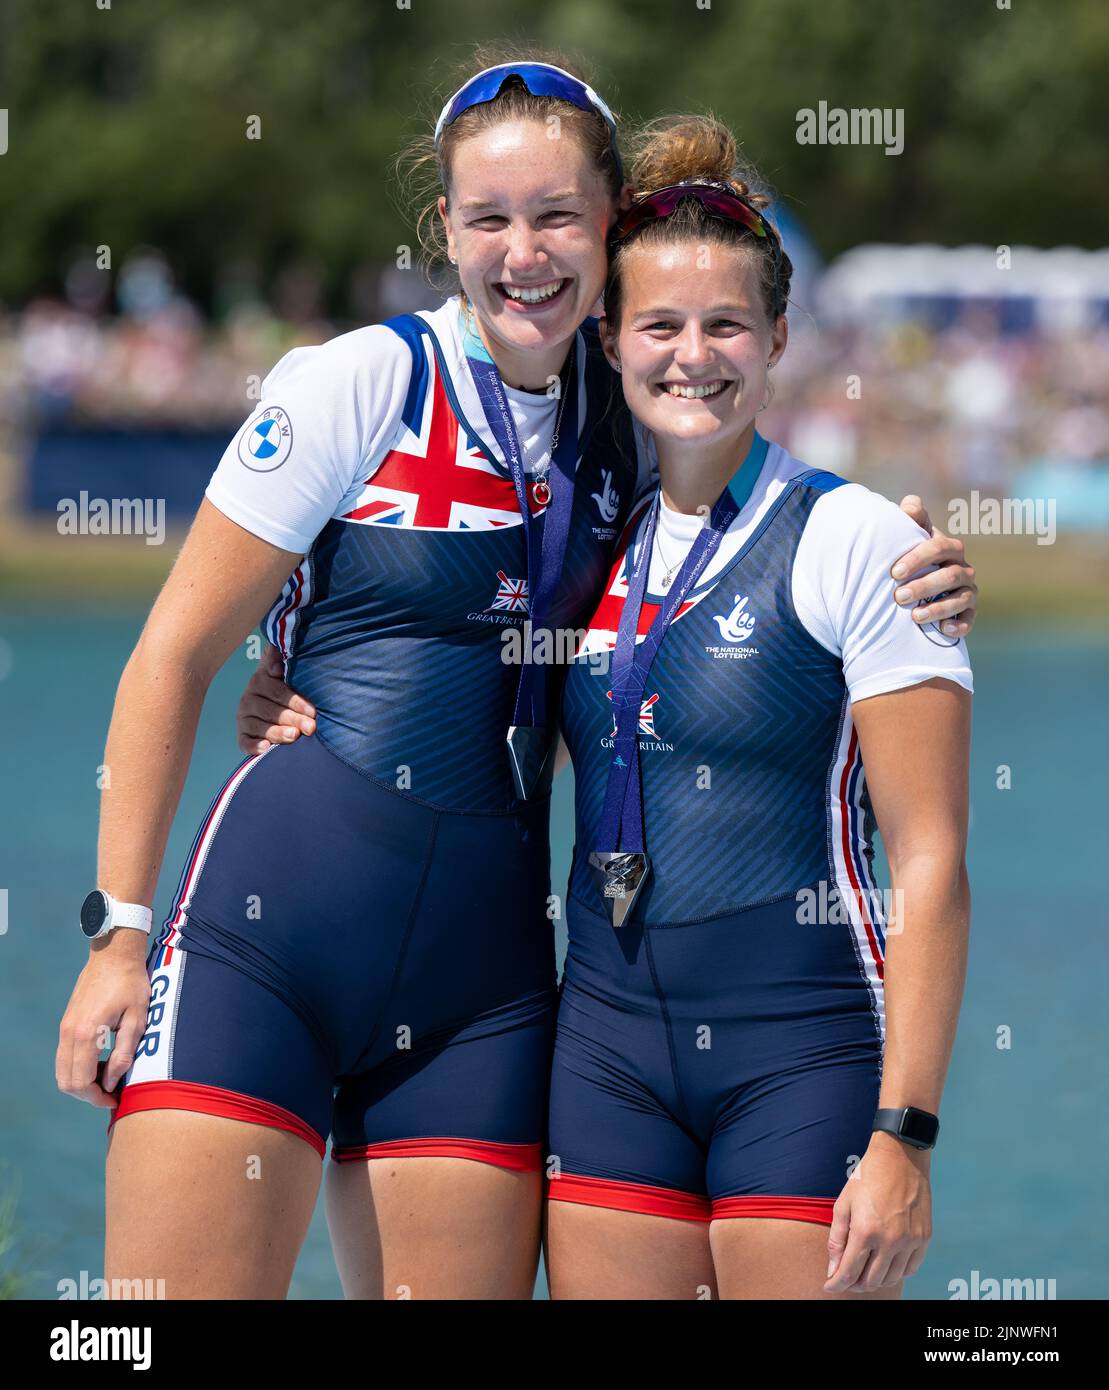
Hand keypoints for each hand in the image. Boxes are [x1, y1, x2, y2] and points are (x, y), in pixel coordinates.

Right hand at [56, 933, 151, 1107]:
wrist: (114, 955)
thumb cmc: (132, 984)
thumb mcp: (137, 1019)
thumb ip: (124, 1054)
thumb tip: (110, 1083)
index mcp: (87, 1033)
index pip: (80, 1082)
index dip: (97, 1098)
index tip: (115, 1099)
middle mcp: (69, 1033)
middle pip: (66, 1082)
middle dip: (88, 1095)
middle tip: (112, 1093)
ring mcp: (65, 1028)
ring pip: (62, 1071)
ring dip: (82, 1082)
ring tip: (109, 1076)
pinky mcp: (66, 1023)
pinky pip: (65, 1056)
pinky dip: (78, 1068)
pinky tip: (101, 1061)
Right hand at [237, 643, 315, 753]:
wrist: (272, 703)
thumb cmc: (286, 686)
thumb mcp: (285, 669)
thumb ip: (280, 658)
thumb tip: (276, 655)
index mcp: (260, 681)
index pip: (277, 691)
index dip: (296, 701)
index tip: (312, 711)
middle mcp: (249, 699)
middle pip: (271, 710)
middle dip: (293, 719)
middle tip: (310, 727)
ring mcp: (244, 718)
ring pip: (259, 726)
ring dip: (276, 732)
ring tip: (293, 736)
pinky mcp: (242, 735)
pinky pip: (245, 742)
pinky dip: (254, 746)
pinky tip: (265, 749)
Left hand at [824, 1131, 932, 1293]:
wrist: (900, 1157)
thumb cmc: (867, 1177)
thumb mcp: (843, 1203)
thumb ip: (837, 1238)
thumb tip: (833, 1268)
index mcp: (865, 1231)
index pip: (849, 1272)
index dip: (836, 1283)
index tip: (829, 1286)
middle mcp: (890, 1241)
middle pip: (870, 1281)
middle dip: (853, 1284)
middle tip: (845, 1279)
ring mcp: (910, 1241)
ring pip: (890, 1278)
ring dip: (874, 1281)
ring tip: (863, 1273)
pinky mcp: (924, 1238)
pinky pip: (910, 1269)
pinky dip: (896, 1273)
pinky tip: (885, 1266)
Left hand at [894, 496, 976, 638]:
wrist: (916, 585)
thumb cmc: (910, 557)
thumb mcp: (909, 537)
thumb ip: (911, 519)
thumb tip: (911, 504)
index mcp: (948, 548)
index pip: (938, 548)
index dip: (918, 559)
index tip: (894, 573)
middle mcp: (962, 568)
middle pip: (951, 575)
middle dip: (925, 586)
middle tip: (899, 597)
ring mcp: (968, 591)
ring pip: (961, 598)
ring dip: (938, 608)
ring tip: (914, 617)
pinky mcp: (968, 613)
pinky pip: (969, 620)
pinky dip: (958, 625)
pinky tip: (942, 629)